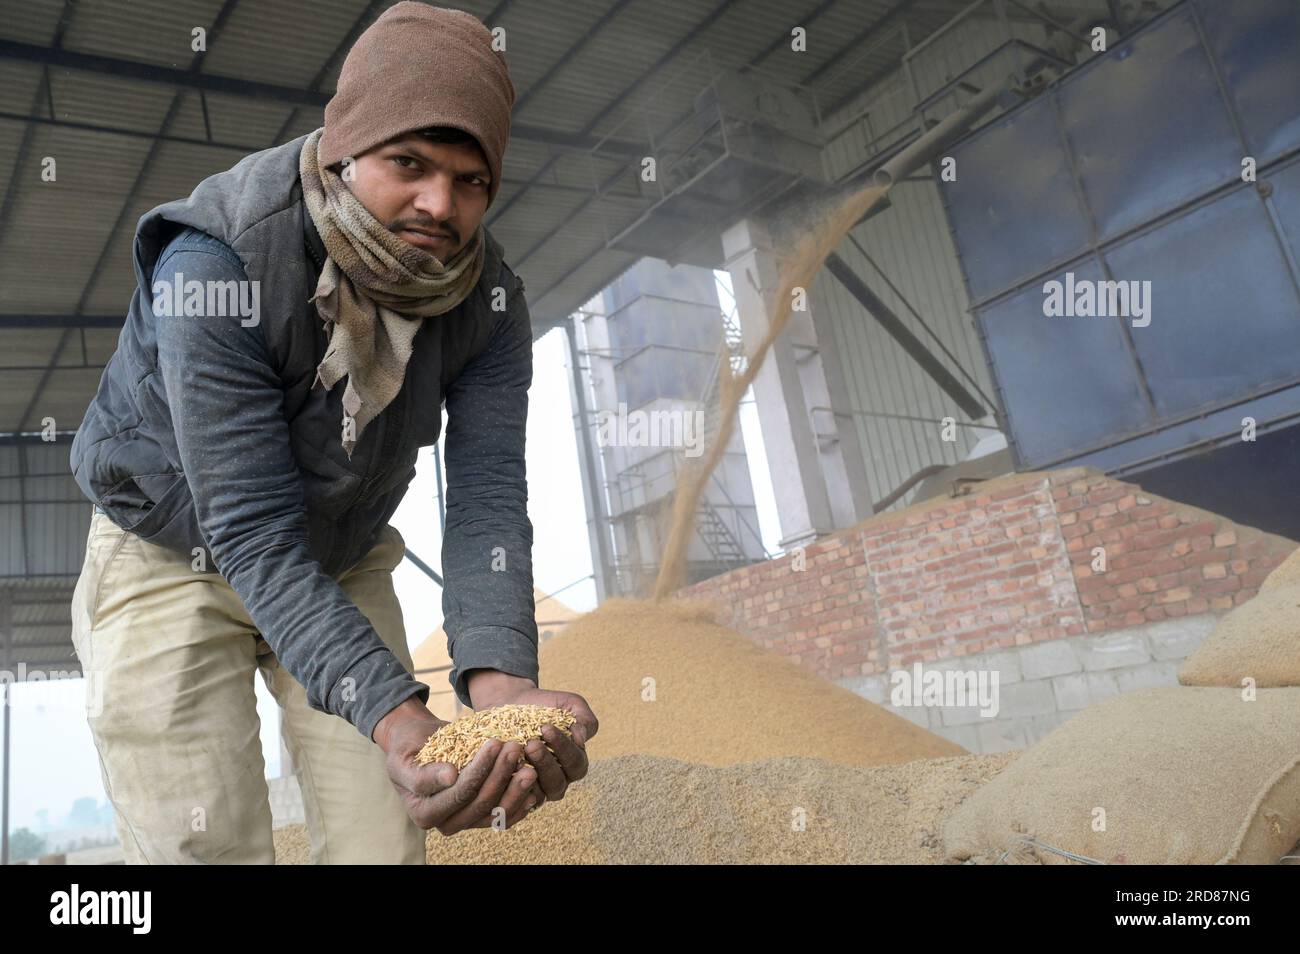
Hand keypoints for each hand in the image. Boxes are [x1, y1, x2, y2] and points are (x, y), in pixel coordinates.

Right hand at [372, 697, 542, 833]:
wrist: (417, 746)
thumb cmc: (408, 749)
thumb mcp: (404, 759)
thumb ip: (423, 774)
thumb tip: (450, 777)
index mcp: (424, 813)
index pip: (459, 793)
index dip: (479, 769)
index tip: (494, 742)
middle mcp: (445, 823)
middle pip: (481, 804)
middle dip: (501, 774)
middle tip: (515, 746)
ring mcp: (465, 821)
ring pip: (496, 812)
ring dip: (516, 789)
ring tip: (529, 764)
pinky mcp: (480, 816)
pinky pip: (503, 816)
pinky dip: (519, 802)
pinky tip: (533, 786)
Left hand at [467, 671, 598, 804]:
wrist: (511, 703)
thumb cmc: (544, 705)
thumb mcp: (569, 704)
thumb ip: (584, 718)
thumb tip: (582, 739)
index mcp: (574, 763)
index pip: (576, 764)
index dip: (564, 748)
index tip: (546, 728)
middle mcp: (557, 780)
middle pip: (558, 783)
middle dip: (546, 763)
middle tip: (532, 744)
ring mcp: (535, 789)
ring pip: (538, 793)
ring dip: (530, 775)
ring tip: (518, 755)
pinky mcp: (513, 790)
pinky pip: (515, 797)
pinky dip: (511, 784)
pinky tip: (504, 766)